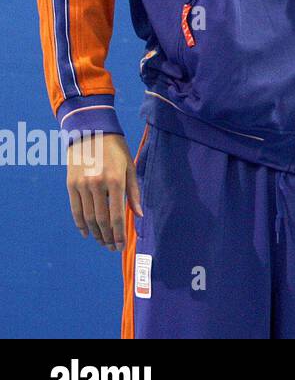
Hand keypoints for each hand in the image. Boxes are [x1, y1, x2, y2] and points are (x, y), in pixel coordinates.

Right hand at [67, 133, 141, 250]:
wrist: (90, 132)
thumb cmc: (116, 149)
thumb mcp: (130, 167)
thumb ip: (134, 192)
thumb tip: (139, 215)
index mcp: (115, 180)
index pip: (116, 215)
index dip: (119, 234)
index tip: (121, 246)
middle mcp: (96, 185)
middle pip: (101, 220)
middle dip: (108, 237)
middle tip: (113, 248)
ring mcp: (81, 185)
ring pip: (88, 217)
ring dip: (96, 233)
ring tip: (103, 242)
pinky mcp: (70, 185)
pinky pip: (75, 209)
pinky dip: (80, 224)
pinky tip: (87, 233)